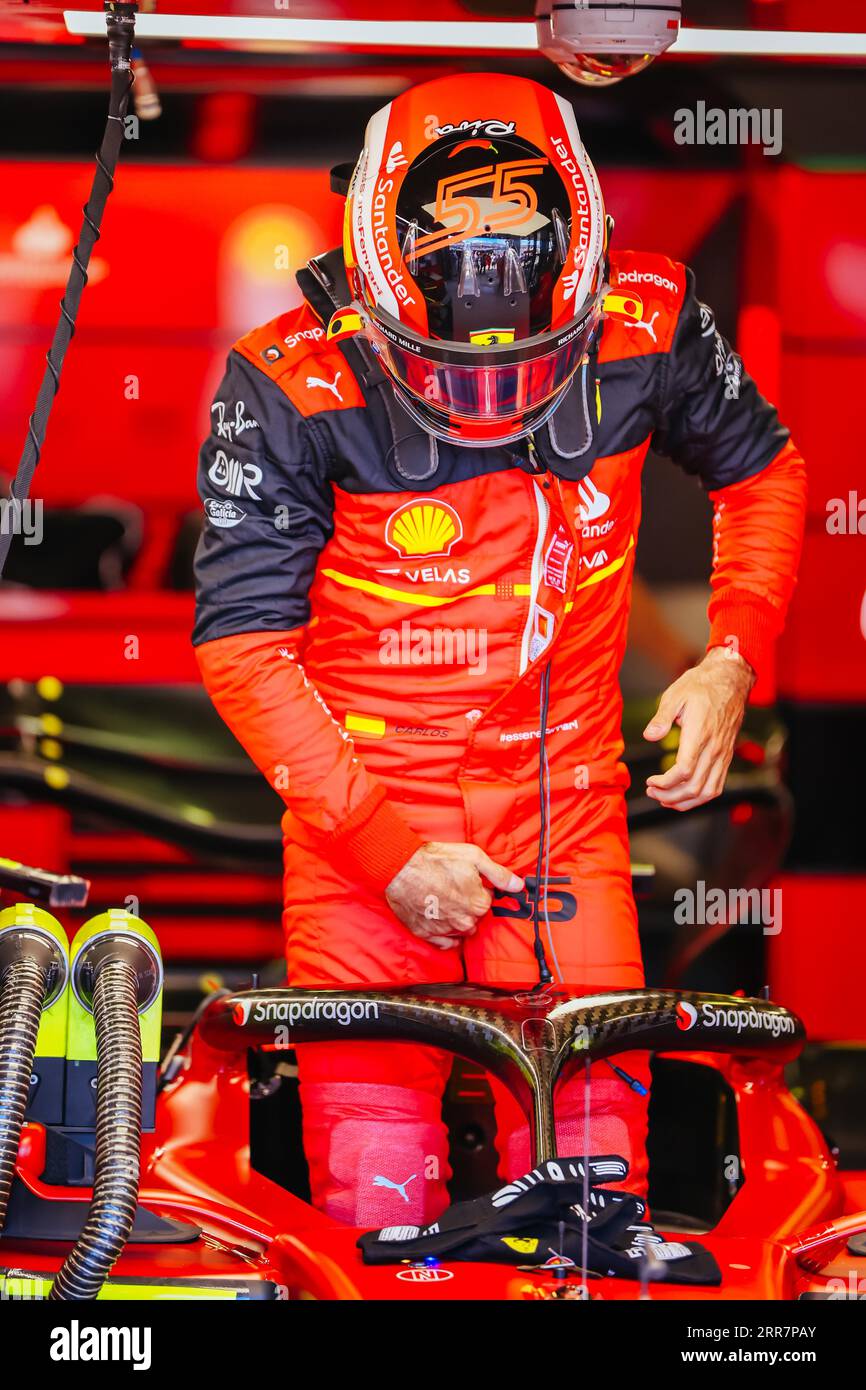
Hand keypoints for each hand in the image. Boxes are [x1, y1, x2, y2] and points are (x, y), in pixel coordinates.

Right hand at [386, 842, 523, 950]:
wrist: (401, 868)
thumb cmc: (436, 860)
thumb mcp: (473, 857)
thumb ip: (499, 874)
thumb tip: (519, 886)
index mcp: (478, 904)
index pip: (487, 901)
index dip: (478, 889)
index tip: (467, 881)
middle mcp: (464, 921)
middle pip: (475, 917)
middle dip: (468, 904)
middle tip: (453, 888)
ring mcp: (445, 930)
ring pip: (461, 929)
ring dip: (457, 918)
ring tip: (444, 900)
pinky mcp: (426, 934)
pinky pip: (444, 941)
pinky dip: (444, 933)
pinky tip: (439, 918)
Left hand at [642, 647, 755, 811]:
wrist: (730, 680)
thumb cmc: (701, 685)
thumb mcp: (676, 694)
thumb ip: (662, 718)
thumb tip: (649, 735)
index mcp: (700, 734)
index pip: (684, 771)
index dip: (665, 782)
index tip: (650, 781)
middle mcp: (714, 748)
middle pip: (694, 786)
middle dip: (669, 795)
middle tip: (652, 791)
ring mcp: (723, 754)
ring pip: (707, 792)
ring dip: (685, 802)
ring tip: (665, 798)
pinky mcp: (726, 756)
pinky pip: (717, 785)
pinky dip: (700, 797)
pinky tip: (685, 796)